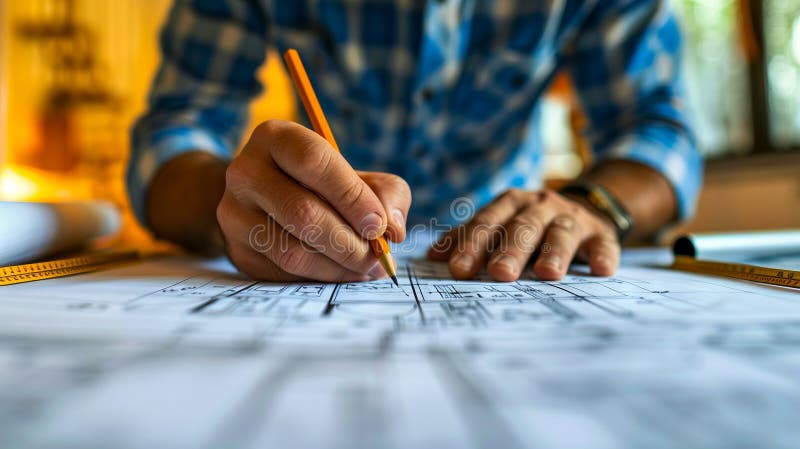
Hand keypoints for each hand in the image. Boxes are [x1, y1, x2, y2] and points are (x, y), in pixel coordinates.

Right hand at [217, 120, 410, 281]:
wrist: (269, 202)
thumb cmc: (324, 185)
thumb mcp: (359, 175)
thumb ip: (387, 193)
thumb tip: (392, 229)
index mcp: (276, 138)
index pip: (314, 162)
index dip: (351, 196)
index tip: (378, 225)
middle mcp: (246, 172)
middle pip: (303, 213)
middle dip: (349, 242)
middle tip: (376, 256)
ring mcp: (235, 214)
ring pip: (293, 251)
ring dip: (338, 266)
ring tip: (365, 267)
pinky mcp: (238, 251)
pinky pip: (284, 274)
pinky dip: (322, 278)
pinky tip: (342, 271)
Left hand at [428, 189, 619, 280]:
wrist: (581, 210)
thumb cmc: (528, 226)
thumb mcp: (500, 225)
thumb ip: (468, 239)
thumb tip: (431, 259)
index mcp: (510, 203)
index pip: (487, 223)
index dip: (472, 244)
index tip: (458, 269)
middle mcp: (540, 206)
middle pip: (522, 227)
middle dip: (510, 251)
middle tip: (498, 274)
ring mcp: (572, 218)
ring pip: (561, 232)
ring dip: (555, 252)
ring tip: (547, 274)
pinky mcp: (600, 233)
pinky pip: (604, 244)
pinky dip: (603, 255)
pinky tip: (601, 270)